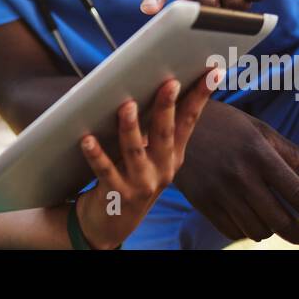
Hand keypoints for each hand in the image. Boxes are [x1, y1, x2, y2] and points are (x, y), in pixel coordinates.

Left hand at [73, 71, 215, 249]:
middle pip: (165, 134)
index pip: (189, 120)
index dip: (200, 97)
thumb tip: (151, 81)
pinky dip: (96, 154)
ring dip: (130, 128)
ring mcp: (140, 183)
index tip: (212, 74)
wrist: (113, 224)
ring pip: (135, 151)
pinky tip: (86, 140)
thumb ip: (154, 126)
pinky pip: (104, 170)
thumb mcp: (151, 155)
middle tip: (170, 83)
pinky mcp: (116, 194)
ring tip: (126, 106)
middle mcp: (162, 169)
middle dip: (167, 107)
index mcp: (173, 154)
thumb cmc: (131, 177)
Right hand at [173, 100, 298, 246]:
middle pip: (280, 220)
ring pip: (258, 229)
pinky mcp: (203, 202)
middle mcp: (241, 175)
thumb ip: (296, 154)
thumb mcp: (260, 132)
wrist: (171, 123)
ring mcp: (220, 191)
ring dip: (272, 231)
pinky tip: (252, 220)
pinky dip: (248, 231)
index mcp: (260, 154)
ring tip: (276, 222)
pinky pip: (234, 230)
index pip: (298, 194)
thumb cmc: (224, 125)